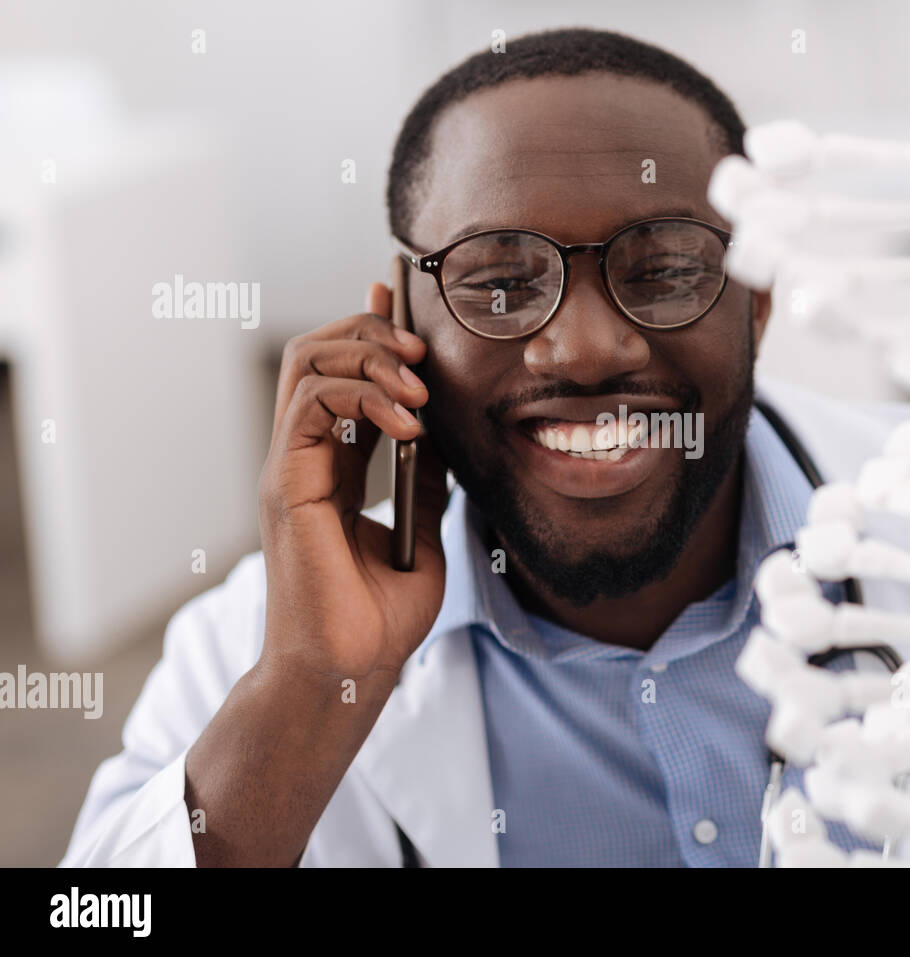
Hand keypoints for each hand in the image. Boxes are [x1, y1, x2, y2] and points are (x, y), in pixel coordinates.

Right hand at [257, 282, 448, 682]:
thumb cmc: (380, 618)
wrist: (352, 669)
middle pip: (317, 351)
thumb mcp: (423, 535)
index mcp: (331, 466)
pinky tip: (408, 421)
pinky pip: (311, 402)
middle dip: (370, 329)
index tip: (400, 295)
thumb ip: (426, 485)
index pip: (341, 374)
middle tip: (421, 348)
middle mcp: (303, 457)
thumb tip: (448, 443)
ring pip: (308, 362)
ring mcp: (289, 466)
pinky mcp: (285, 482)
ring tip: (419, 387)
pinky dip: (362, 393)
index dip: (369, 329)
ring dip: (370, 356)